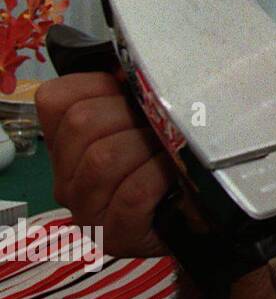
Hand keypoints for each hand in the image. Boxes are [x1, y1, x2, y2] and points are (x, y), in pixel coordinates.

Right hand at [35, 73, 172, 258]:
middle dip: (130, 115)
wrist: (196, 219)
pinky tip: (174, 175)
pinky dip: (159, 177)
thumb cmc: (168, 166)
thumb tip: (136, 63)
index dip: (99, 85)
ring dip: (147, 147)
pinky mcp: (116, 234)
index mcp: (67, 146)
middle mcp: (66, 178)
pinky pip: (132, 193)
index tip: (133, 93)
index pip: (56, 99)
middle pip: (82, 124)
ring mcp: (87, 210)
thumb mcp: (146, 125)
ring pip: (104, 158)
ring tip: (169, 151)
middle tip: (161, 126)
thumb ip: (131, 97)